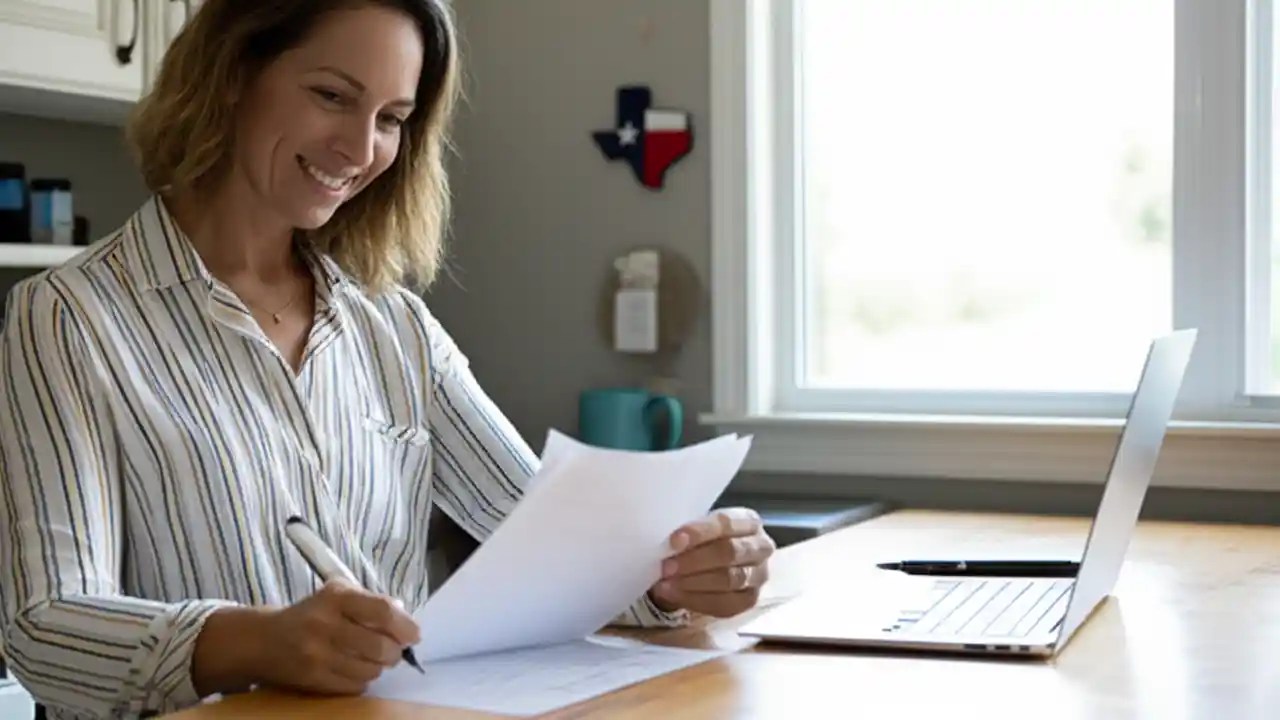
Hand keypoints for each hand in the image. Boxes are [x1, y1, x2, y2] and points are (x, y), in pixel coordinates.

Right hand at [254, 580, 419, 694]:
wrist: (262, 640)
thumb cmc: (309, 614)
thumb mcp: (336, 595)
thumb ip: (370, 601)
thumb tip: (404, 616)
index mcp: (335, 597)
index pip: (382, 611)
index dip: (404, 626)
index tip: (413, 635)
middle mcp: (325, 624)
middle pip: (379, 646)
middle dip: (394, 652)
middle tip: (393, 651)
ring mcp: (317, 654)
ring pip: (369, 670)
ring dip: (379, 667)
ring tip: (373, 660)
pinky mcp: (312, 679)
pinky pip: (354, 686)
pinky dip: (362, 680)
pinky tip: (355, 670)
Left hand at [649, 507, 775, 617]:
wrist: (707, 566)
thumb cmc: (701, 542)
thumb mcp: (696, 530)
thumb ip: (688, 534)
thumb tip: (667, 544)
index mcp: (748, 520)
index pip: (726, 523)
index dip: (700, 532)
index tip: (674, 541)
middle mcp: (761, 546)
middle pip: (730, 552)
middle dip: (695, 561)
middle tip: (666, 567)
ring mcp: (759, 575)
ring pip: (730, 580)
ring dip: (694, 582)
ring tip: (666, 583)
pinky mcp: (750, 600)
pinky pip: (725, 604)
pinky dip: (696, 600)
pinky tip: (675, 595)